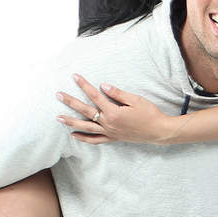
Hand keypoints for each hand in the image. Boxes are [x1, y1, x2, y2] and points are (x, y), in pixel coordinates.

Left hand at [56, 74, 174, 143]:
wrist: (159, 131)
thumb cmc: (149, 114)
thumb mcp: (135, 99)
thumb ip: (117, 93)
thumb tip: (102, 86)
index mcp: (113, 112)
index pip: (95, 96)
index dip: (84, 85)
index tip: (75, 76)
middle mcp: (108, 124)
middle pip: (85, 111)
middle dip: (70, 102)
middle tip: (58, 95)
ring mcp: (110, 132)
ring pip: (86, 128)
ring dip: (71, 122)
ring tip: (58, 118)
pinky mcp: (113, 138)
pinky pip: (95, 140)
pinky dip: (84, 138)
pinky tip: (74, 135)